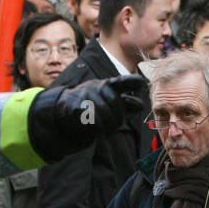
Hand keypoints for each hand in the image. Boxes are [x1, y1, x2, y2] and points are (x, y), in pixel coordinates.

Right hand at [27, 75, 149, 160]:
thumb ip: (127, 103)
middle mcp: (99, 87)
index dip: (133, 82)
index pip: (123, 81)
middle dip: (118, 118)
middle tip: (114, 123)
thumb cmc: (95, 102)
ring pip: (106, 116)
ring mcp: (87, 95)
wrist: (67, 104)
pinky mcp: (77, 106)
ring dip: (108, 126)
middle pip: (117, 104)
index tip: (141, 83)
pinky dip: (97, 127)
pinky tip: (94, 125)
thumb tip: (140, 105)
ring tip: (104, 126)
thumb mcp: (111, 99)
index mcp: (110, 84)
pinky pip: (94, 121)